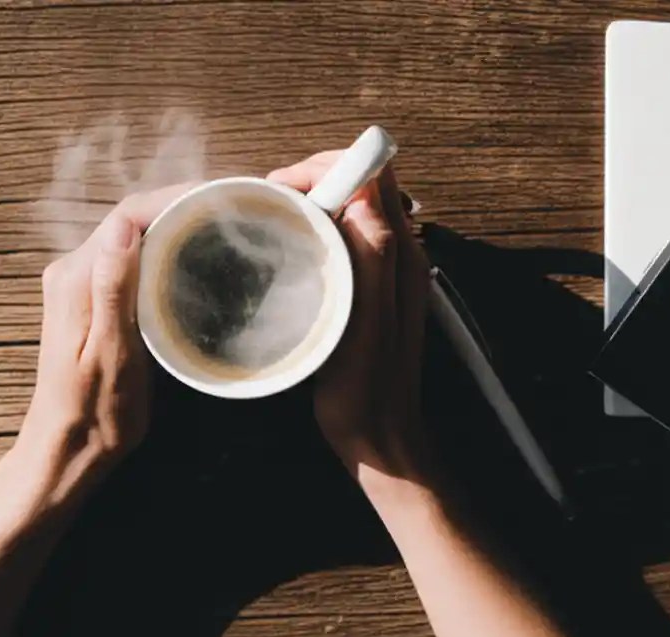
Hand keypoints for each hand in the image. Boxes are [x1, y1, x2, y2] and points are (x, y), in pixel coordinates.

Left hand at [8, 185, 192, 515]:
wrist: (68, 449)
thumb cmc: (96, 412)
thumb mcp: (112, 354)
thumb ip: (113, 288)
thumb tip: (123, 227)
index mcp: (76, 277)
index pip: (128, 214)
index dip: (176, 198)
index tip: (221, 198)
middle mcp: (72, 271)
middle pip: (132, 219)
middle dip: (180, 206)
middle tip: (232, 210)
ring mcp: (79, 284)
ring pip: (132, 237)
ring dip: (174, 225)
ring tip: (222, 225)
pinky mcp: (91, 300)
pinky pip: (130, 260)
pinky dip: (163, 250)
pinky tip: (193, 257)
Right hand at [268, 155, 431, 495]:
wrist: (378, 439)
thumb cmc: (367, 393)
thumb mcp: (367, 330)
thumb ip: (374, 262)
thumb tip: (364, 196)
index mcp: (401, 257)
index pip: (376, 174)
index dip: (331, 164)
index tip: (286, 185)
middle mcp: (397, 255)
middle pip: (363, 184)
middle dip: (316, 176)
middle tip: (268, 198)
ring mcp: (382, 271)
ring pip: (350, 208)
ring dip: (312, 199)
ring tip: (270, 214)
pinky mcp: (365, 289)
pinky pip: (342, 237)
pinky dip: (314, 226)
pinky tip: (286, 245)